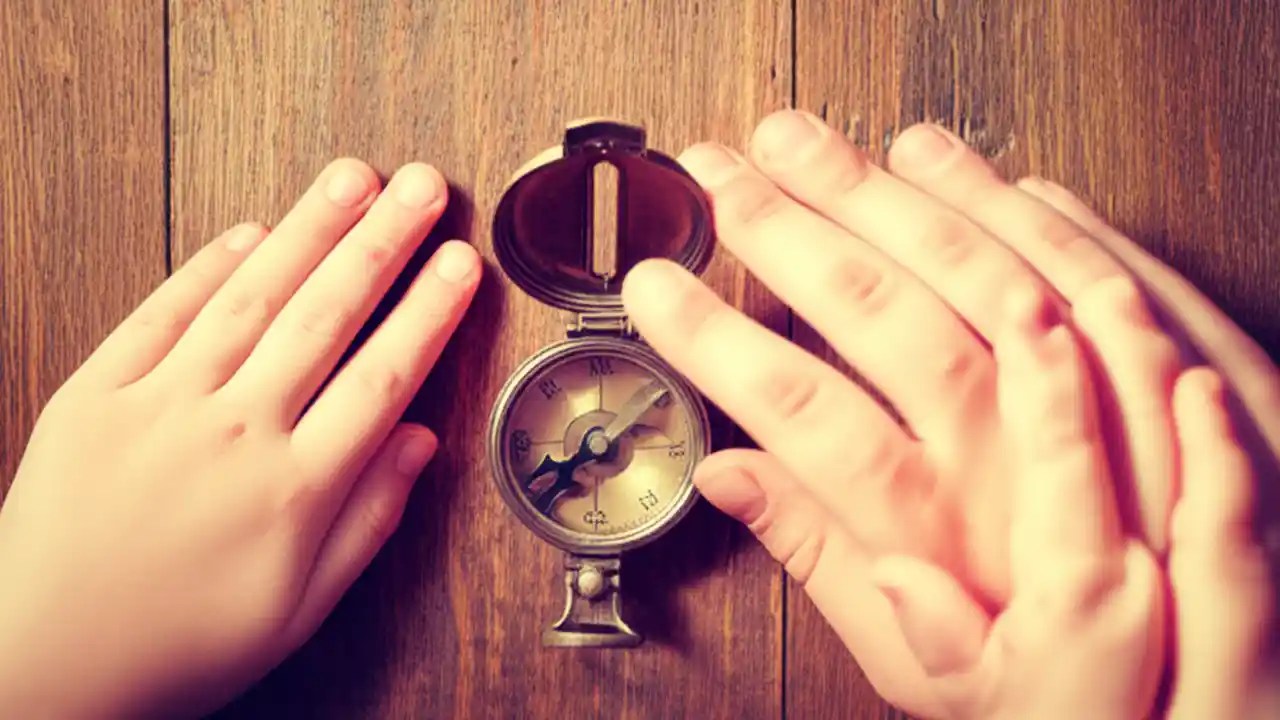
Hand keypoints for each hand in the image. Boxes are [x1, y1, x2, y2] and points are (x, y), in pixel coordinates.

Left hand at [0, 159, 480, 718]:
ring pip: (252, 298)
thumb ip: (369, 521)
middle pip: (326, 317)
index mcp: (292, 491)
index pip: (382, 378)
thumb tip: (419, 446)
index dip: (428, 312)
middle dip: (384, 243)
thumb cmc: (177, 645)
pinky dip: (208, 266)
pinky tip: (251, 231)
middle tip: (422, 189)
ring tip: (352, 179)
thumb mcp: (300, 609)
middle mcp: (232, 434)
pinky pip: (161, 313)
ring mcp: (159, 407)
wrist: (44, 663)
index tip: (460, 265)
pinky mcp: (95, 395)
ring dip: (309, 231)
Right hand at [622, 109, 1275, 714]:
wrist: (1199, 678)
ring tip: (822, 142)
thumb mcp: (911, 662)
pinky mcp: (1159, 380)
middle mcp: (1008, 456)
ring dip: (899, 195)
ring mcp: (1088, 409)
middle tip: (724, 170)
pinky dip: (1034, 211)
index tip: (655, 288)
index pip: (802, 408)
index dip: (716, 339)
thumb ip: (817, 557)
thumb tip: (724, 478)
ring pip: (984, 270)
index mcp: (935, 528)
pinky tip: (970, 169)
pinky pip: (1099, 271)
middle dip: (791, 229)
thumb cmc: (1048, 678)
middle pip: (884, 314)